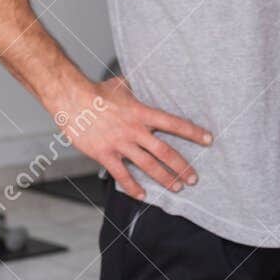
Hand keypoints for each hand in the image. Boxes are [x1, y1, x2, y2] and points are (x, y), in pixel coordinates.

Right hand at [52, 75, 211, 199]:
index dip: (193, 132)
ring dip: (164, 178)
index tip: (208, 140)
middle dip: (181, 166)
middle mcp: (134, 130)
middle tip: (193, 178)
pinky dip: (132, 187)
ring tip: (176, 188)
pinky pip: (121, 175)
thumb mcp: (122, 85)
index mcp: (142, 113)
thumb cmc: (96, 91)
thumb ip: (137, 89)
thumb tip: (144, 83)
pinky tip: (142, 196)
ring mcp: (120, 143)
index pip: (174, 123)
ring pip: (147, 165)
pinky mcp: (104, 154)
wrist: (70, 99)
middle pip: (165, 151)